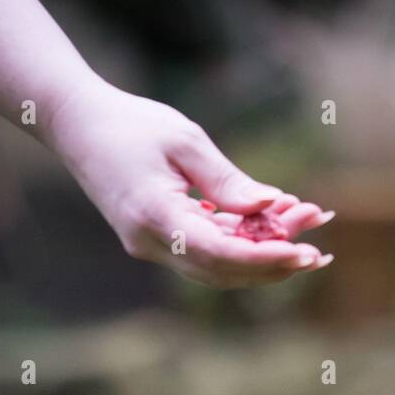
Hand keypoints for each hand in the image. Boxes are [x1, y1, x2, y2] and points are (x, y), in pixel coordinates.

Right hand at [45, 77, 333, 287]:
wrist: (76, 125)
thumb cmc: (130, 123)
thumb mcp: (184, 140)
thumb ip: (226, 180)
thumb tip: (270, 205)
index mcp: (155, 217)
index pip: (220, 254)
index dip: (264, 259)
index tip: (302, 253)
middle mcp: (151, 244)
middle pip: (223, 272)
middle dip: (272, 265)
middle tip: (317, 255)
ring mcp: (151, 247)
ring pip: (216, 267)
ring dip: (261, 257)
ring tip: (304, 239)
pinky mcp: (157, 241)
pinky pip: (205, 253)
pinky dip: (239, 244)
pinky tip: (271, 229)